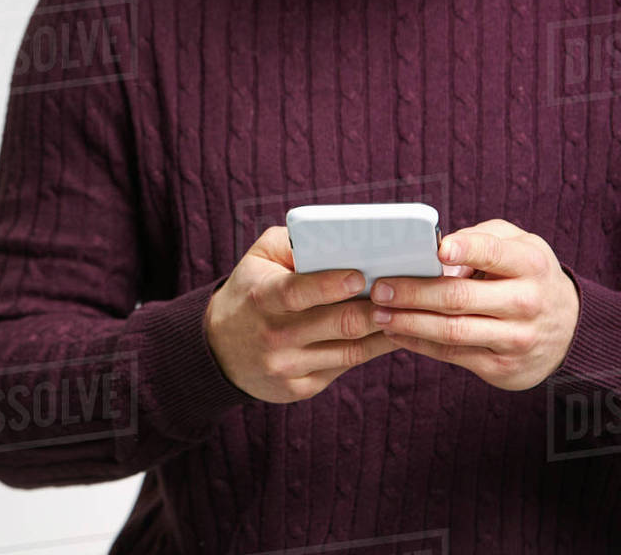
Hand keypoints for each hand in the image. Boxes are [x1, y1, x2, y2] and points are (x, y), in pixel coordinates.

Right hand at [205, 225, 402, 403]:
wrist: (220, 349)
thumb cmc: (250, 292)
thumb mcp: (258, 259)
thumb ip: (293, 243)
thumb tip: (338, 238)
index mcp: (262, 298)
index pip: (298, 292)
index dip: (331, 285)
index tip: (361, 276)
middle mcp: (273, 336)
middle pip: (337, 324)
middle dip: (375, 309)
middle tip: (403, 295)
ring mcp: (287, 366)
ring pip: (350, 350)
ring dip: (384, 331)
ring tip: (406, 313)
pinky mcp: (300, 388)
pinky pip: (345, 367)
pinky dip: (371, 350)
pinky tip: (388, 335)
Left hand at [368, 218, 580, 390]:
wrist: (570, 329)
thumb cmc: (526, 276)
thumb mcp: (517, 246)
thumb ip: (480, 238)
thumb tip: (436, 251)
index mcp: (530, 265)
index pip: (494, 253)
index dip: (466, 250)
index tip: (436, 249)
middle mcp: (527, 302)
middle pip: (460, 297)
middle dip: (413, 293)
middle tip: (380, 288)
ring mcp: (517, 339)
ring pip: (452, 331)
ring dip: (408, 322)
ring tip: (378, 313)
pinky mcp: (502, 367)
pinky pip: (451, 355)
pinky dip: (417, 343)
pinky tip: (394, 331)